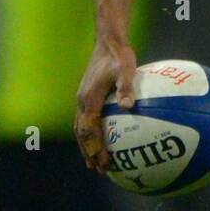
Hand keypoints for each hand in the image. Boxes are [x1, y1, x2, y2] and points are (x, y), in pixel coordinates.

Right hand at [75, 39, 137, 171]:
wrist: (107, 41)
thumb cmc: (119, 55)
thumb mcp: (126, 68)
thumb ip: (126, 87)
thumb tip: (128, 106)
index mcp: (89, 99)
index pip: (89, 130)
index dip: (94, 148)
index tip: (102, 162)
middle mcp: (82, 101)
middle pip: (81, 134)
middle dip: (88, 152)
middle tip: (98, 169)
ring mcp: (83, 98)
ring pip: (81, 128)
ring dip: (87, 145)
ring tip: (94, 161)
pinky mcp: (87, 95)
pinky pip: (86, 120)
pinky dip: (90, 134)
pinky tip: (101, 139)